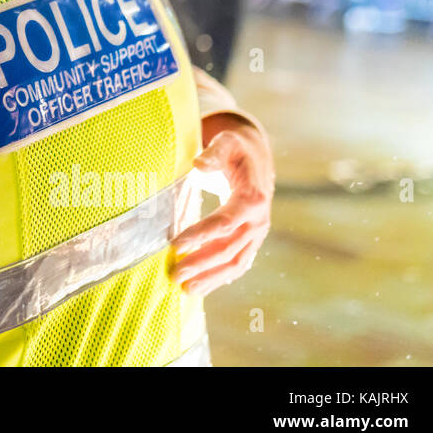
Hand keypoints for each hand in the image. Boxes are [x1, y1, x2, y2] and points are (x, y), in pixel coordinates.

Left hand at [170, 119, 273, 296]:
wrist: (256, 157)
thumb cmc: (236, 149)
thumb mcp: (226, 143)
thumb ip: (214, 153)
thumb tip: (199, 164)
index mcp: (252, 199)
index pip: (224, 222)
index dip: (200, 234)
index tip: (175, 244)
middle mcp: (258, 221)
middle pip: (228, 248)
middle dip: (201, 263)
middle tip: (175, 274)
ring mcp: (257, 233)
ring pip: (236, 262)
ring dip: (211, 277)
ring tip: (186, 289)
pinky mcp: (252, 240)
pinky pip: (239, 262)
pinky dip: (221, 276)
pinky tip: (204, 286)